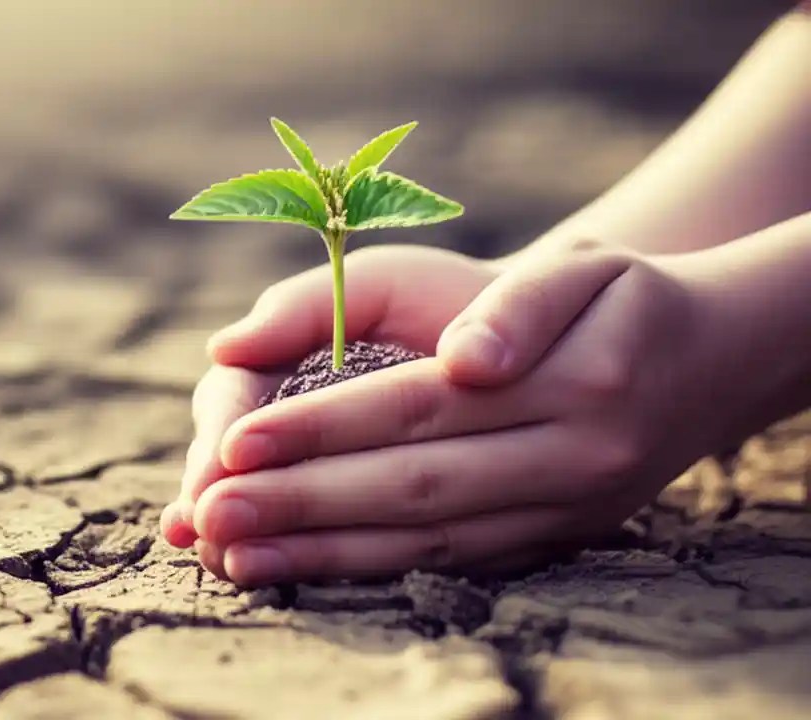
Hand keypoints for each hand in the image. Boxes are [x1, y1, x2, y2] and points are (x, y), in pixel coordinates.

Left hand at [193, 239, 727, 585]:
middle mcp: (571, 460)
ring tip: (232, 555)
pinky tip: (299, 567)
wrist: (704, 359)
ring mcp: (562, 513)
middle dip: (302, 503)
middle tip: (209, 514)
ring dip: (321, 552)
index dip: (323, 428)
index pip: (419, 408)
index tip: (235, 442)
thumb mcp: (568, 267)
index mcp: (573, 381)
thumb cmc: (610, 297)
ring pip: (424, 542)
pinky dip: (366, 567)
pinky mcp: (548, 541)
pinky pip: (444, 562)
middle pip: (412, 488)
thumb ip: (491, 301)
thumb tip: (437, 356)